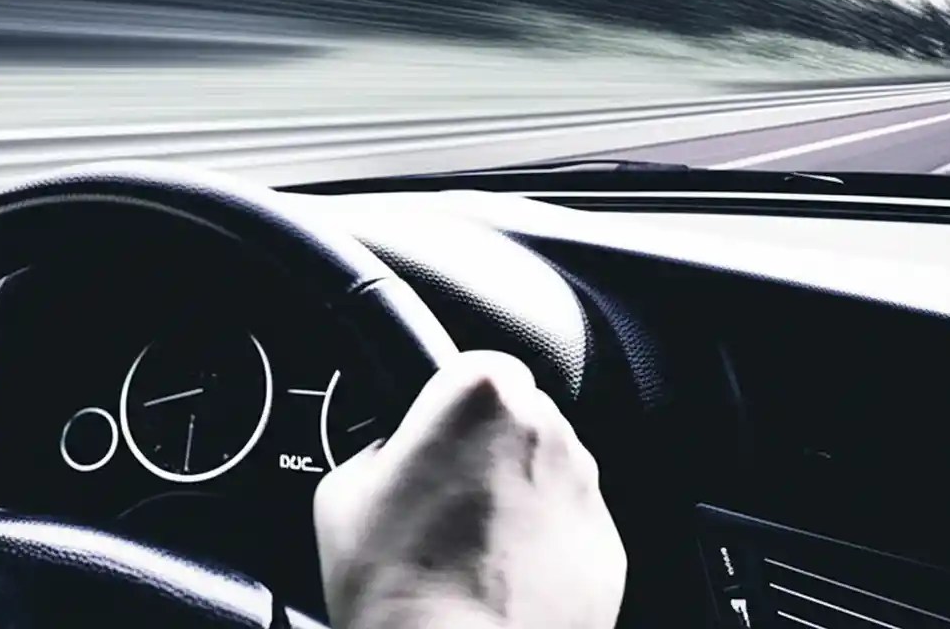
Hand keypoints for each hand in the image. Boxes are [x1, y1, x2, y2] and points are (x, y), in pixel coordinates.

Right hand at [314, 351, 625, 628]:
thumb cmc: (397, 588)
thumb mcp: (342, 492)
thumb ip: (380, 446)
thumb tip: (394, 452)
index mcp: (479, 395)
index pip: (470, 362)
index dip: (444, 402)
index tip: (428, 434)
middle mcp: (545, 429)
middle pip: (514, 415)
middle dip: (482, 447)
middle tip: (439, 500)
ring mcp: (584, 489)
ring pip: (545, 470)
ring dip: (515, 494)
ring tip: (467, 549)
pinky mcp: (607, 547)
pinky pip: (569, 526)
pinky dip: (543, 543)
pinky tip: (499, 578)